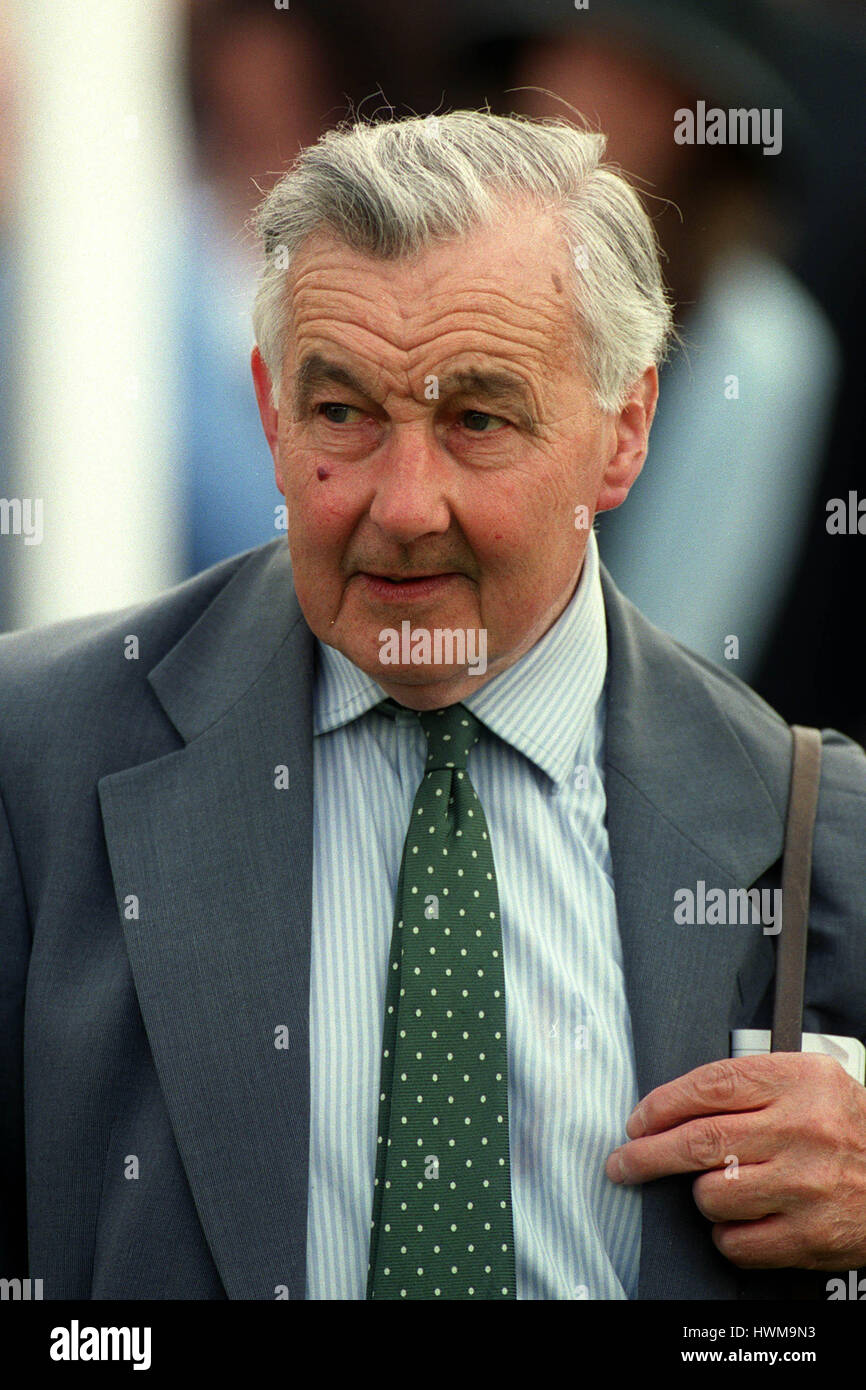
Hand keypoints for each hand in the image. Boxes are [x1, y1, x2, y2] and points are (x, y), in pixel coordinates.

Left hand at [605, 1053, 865, 1269]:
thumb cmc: (847, 1127)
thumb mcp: (810, 1081)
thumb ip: (750, 1083)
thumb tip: (672, 1103)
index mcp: (799, 1082)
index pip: (709, 1086)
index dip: (661, 1104)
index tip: (637, 1121)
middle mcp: (802, 1130)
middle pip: (698, 1141)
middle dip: (646, 1154)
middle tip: (622, 1162)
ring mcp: (806, 1185)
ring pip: (711, 1194)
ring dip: (702, 1194)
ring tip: (721, 1188)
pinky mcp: (809, 1236)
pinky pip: (735, 1241)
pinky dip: (726, 1234)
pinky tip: (743, 1220)